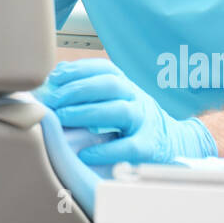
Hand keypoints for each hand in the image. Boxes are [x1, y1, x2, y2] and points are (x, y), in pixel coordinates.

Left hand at [34, 58, 216, 164]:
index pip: (103, 68)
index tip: (54, 78)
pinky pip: (129, 146)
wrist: (171, 142)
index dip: (78, 70)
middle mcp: (137, 98)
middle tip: (52, 101)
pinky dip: (106, 150)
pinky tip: (85, 154)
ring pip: (119, 111)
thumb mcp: (114, 99)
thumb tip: (56, 76)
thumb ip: (89, 89)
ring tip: (62, 119)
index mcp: (126, 84)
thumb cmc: (131, 120)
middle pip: (110, 85)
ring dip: (87, 113)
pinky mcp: (149, 147)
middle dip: (77, 90)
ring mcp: (145, 121)